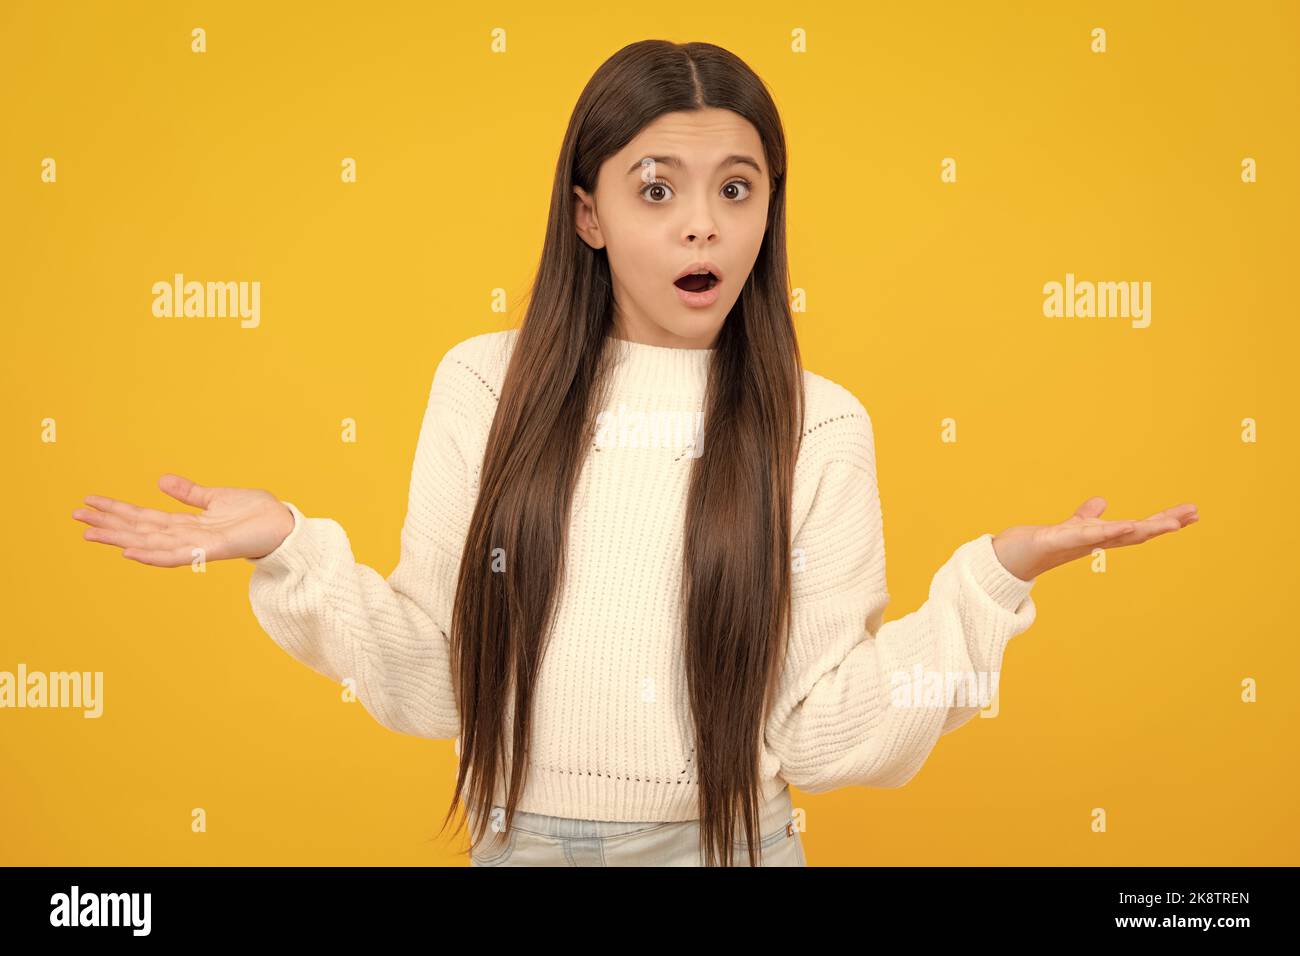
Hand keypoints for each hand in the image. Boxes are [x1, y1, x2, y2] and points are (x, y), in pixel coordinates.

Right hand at [74, 473, 295, 566]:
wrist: (285, 526)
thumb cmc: (257, 514)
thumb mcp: (217, 497)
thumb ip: (190, 493)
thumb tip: (160, 480)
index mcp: (187, 524)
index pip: (144, 517)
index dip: (117, 510)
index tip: (89, 503)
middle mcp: (187, 536)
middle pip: (139, 530)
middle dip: (108, 524)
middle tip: (75, 517)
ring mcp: (198, 545)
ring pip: (150, 542)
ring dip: (119, 538)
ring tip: (90, 533)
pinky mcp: (213, 549)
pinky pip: (178, 555)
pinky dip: (152, 555)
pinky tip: (129, 551)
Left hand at [991, 496, 1198, 581]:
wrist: (1009, 559)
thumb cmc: (1040, 545)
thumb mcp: (1068, 527)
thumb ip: (1086, 517)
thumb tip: (1101, 502)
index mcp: (1099, 537)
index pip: (1137, 528)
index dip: (1163, 521)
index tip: (1191, 512)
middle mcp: (1092, 543)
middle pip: (1135, 533)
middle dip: (1164, 524)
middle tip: (1193, 514)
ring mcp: (1074, 544)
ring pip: (1114, 536)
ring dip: (1142, 529)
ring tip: (1169, 523)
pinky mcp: (1053, 541)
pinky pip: (1083, 536)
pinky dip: (1103, 530)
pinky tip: (1123, 524)